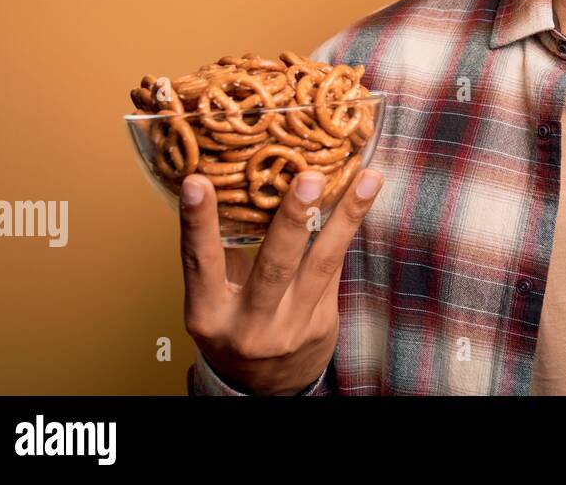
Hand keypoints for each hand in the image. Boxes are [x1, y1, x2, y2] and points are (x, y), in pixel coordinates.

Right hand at [179, 168, 383, 394]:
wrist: (267, 386)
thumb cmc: (235, 325)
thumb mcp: (214, 299)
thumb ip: (223, 253)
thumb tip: (242, 185)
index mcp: (209, 314)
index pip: (200, 263)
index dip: (197, 224)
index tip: (198, 183)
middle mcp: (250, 325)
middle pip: (275, 267)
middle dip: (294, 220)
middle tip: (309, 178)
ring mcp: (291, 327)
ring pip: (322, 264)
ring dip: (347, 216)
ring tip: (368, 179)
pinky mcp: (322, 324)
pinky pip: (336, 268)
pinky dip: (348, 229)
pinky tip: (364, 196)